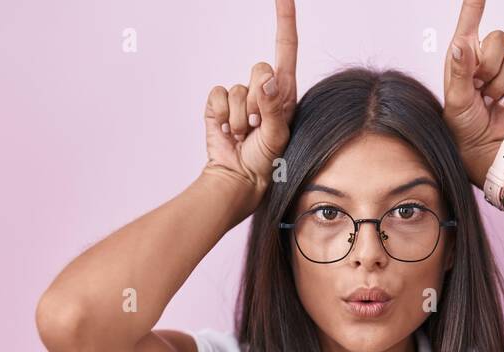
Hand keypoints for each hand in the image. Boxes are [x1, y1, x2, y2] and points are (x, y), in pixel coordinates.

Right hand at [202, 0, 298, 209]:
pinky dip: (222, 116)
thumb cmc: (266, 163)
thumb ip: (274, 107)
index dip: (284, 20)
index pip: (286, 48)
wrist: (238, 180)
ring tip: (245, 135)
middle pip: (260, 69)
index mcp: (284, 93)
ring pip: (237, 88)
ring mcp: (239, 98)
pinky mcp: (218, 106)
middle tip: (259, 126)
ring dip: (241, 116)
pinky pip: (218, 95)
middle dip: (259, 99)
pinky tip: (229, 132)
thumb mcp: (278, 136)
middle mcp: (262, 91)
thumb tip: (269, 80)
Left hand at [442, 0, 503, 189]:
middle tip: (480, 86)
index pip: (469, 23)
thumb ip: (460, 70)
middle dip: (491, 65)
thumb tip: (460, 45)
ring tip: (489, 100)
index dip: (474, 5)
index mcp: (462, 57)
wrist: (484, 148)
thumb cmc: (461, 126)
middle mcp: (481, 59)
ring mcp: (501, 70)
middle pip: (500, 38)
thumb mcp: (456, 99)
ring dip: (502, 84)